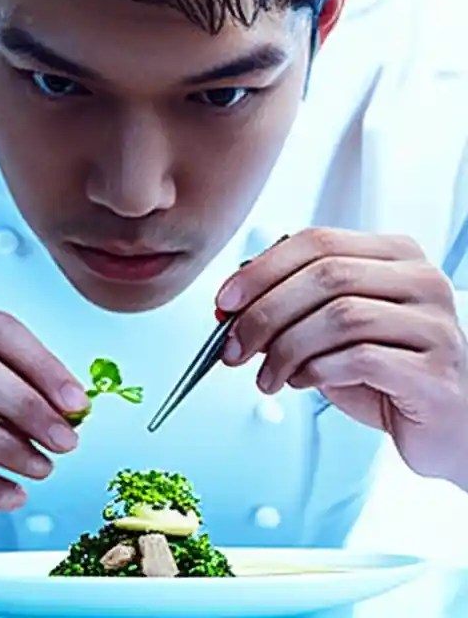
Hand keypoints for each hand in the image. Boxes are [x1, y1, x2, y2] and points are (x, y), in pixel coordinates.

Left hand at [220, 228, 467, 484]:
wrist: (448, 428)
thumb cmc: (386, 375)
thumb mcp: (329, 333)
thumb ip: (288, 310)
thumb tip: (229, 306)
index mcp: (395, 256)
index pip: (317, 242)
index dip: (261, 269)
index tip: (225, 301)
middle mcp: (421, 280)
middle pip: (325, 275)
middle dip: (265, 313)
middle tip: (232, 348)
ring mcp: (435, 324)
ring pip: (340, 316)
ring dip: (286, 349)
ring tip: (268, 377)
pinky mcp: (435, 370)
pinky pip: (361, 358)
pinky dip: (318, 370)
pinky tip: (303, 383)